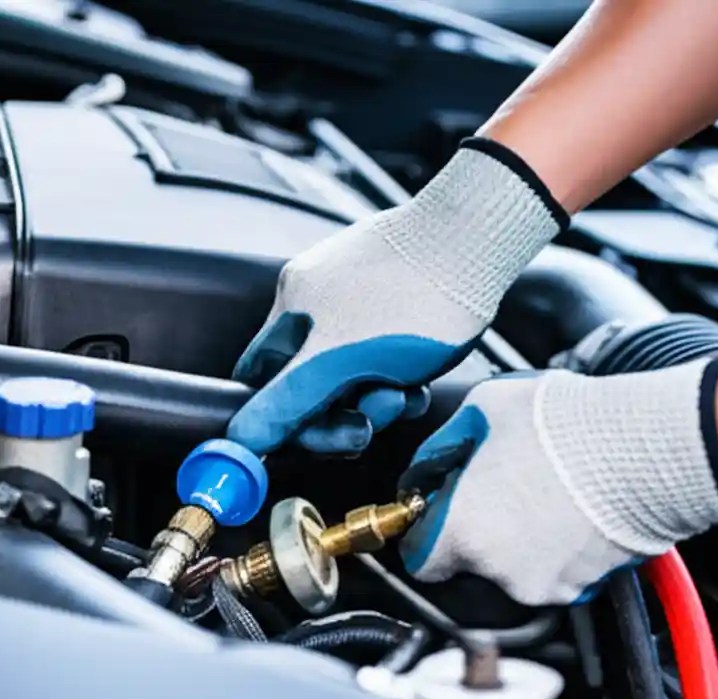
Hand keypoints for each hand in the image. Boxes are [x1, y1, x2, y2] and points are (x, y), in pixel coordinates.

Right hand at [226, 138, 567, 454]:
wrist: (476, 238)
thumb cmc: (413, 299)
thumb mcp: (339, 364)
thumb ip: (286, 405)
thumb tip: (240, 440)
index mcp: (290, 309)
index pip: (260, 382)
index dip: (286, 422)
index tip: (325, 440)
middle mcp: (313, 296)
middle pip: (307, 381)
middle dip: (341, 412)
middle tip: (374, 421)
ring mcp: (354, 291)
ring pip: (350, 370)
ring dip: (377, 396)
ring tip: (407, 393)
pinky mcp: (392, 288)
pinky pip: (381, 349)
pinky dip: (398, 373)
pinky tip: (420, 380)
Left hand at [398, 361, 717, 605]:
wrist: (647, 448)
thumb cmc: (567, 425)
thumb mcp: (484, 408)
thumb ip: (444, 444)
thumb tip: (430, 463)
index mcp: (463, 532)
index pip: (421, 559)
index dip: (428, 532)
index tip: (440, 513)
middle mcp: (499, 571)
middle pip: (472, 559)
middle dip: (482, 527)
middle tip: (505, 484)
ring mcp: (545, 584)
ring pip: (516, 566)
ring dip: (522, 535)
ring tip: (546, 488)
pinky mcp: (584, 586)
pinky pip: (556, 569)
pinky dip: (559, 545)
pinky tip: (571, 507)